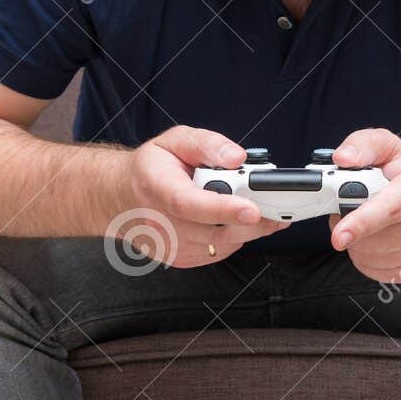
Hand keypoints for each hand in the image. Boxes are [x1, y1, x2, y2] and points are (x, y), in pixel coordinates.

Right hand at [119, 125, 286, 267]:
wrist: (122, 197)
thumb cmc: (152, 168)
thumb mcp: (175, 140)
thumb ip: (207, 144)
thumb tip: (237, 157)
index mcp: (156, 186)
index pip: (190, 203)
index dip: (223, 208)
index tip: (252, 209)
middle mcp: (159, 221)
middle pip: (213, 231)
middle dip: (251, 222)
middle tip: (278, 210)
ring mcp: (169, 245)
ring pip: (221, 244)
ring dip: (246, 230)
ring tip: (257, 209)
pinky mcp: (179, 259)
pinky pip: (218, 252)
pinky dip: (233, 237)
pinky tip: (234, 221)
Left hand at [326, 129, 400, 283]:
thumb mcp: (389, 146)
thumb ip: (363, 145)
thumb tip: (343, 158)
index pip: (388, 209)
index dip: (360, 223)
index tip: (339, 235)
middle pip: (372, 238)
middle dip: (349, 225)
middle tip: (351, 206)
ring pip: (368, 255)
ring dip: (355, 240)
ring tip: (365, 221)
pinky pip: (372, 269)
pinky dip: (363, 255)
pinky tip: (373, 237)